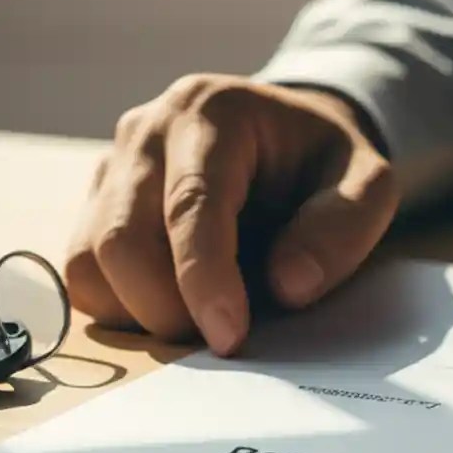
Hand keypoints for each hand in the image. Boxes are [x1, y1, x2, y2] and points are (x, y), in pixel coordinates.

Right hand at [64, 74, 396, 354]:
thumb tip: (288, 285)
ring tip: (203, 318)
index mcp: (211, 112)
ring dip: (140, 314)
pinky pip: (84, 274)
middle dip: (166, 309)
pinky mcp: (96, 206)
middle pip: (120, 239)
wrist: (288, 139)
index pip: (190, 204)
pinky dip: (123, 308)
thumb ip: (341, 227)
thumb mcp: (368, 182)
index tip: (229, 337)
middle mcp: (146, 132)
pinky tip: (176, 303)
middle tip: (223, 340)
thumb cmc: (324, 163)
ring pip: (89, 262)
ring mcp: (111, 168)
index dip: (203, 278)